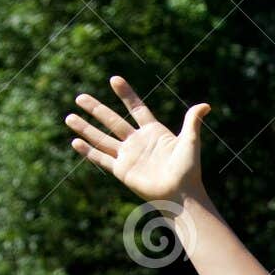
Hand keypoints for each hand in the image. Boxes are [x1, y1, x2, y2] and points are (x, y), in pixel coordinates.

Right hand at [65, 75, 210, 202]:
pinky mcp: (121, 170)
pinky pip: (101, 158)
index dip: (126, 95)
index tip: (114, 79)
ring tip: (69, 116)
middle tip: (79, 97)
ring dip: (85, 128)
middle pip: (112, 121)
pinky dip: (88, 151)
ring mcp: (128, 156)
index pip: (136, 108)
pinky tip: (75, 141)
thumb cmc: (188, 170)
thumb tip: (206, 105)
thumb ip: (193, 121)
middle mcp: (138, 142)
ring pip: (102, 138)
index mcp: (153, 132)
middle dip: (96, 109)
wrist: (180, 194)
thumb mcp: (190, 142)